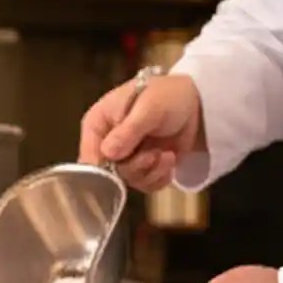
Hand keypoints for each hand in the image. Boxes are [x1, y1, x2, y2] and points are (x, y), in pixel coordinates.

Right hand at [79, 74, 204, 191]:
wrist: (194, 103)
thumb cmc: (166, 96)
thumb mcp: (148, 109)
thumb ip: (128, 131)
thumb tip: (108, 154)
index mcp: (98, 124)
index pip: (88, 156)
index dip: (103, 168)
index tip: (123, 167)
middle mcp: (107, 144)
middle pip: (110, 173)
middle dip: (137, 166)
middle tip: (155, 153)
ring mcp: (126, 158)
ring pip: (130, 181)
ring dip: (152, 171)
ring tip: (167, 154)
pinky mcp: (144, 168)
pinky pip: (146, 185)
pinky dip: (160, 178)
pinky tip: (170, 162)